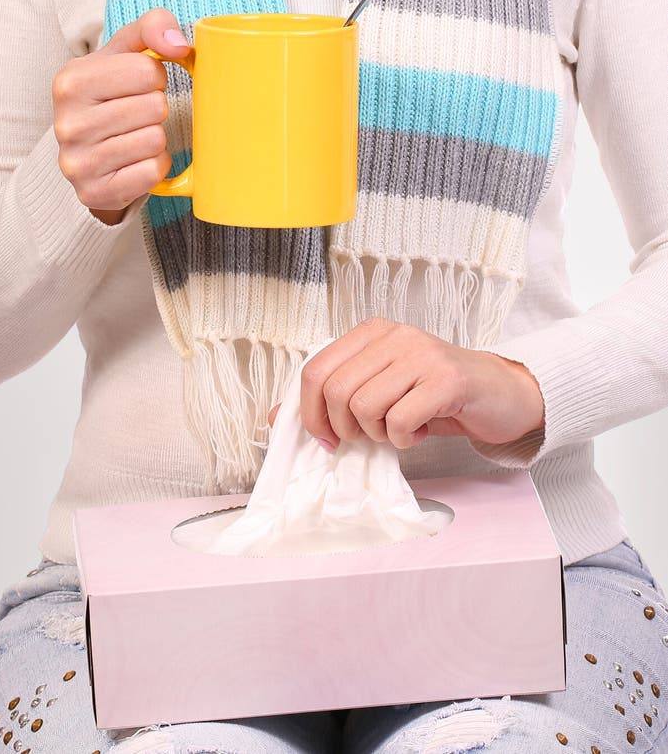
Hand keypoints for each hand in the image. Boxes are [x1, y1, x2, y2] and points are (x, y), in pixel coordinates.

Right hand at [52, 8, 189, 224]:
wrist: (89, 156)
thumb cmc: (111, 98)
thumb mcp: (123, 55)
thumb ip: (151, 28)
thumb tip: (181, 44)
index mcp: (71, 81)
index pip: (148, 70)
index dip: (155, 78)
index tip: (138, 86)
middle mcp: (67, 122)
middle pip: (154, 107)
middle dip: (156, 109)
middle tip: (138, 115)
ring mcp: (78, 161)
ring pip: (155, 140)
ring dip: (156, 139)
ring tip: (135, 136)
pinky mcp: (95, 192)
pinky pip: (152, 172)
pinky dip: (155, 166)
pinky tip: (136, 161)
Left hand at [268, 319, 543, 450]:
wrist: (497, 395)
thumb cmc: (433, 396)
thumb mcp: (378, 392)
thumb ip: (330, 400)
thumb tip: (275, 419)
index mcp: (370, 332)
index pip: (315, 371)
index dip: (311, 413)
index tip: (327, 438)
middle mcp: (394, 335)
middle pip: (337, 391)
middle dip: (345, 428)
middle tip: (371, 435)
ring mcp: (421, 353)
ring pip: (365, 407)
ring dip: (378, 434)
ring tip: (400, 429)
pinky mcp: (447, 379)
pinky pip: (399, 421)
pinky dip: (404, 440)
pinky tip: (420, 431)